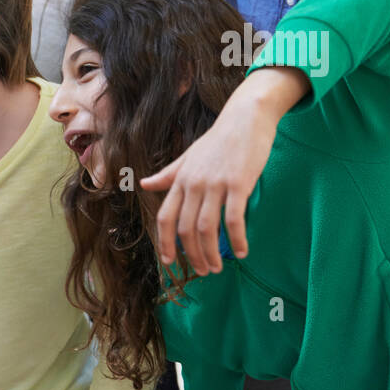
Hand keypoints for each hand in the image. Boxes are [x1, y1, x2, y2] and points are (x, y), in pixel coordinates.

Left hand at [140, 67, 308, 275]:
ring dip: (211, 253)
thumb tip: (144, 184)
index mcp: (180, 180)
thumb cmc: (218, 140)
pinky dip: (236, 239)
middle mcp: (193, 184)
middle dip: (192, 255)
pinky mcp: (238, 183)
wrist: (245, 118)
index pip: (165, 217)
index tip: (171, 262)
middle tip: (203, 271)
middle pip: (185, 228)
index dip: (164, 242)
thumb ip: (168, 174)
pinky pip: (234, 219)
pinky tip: (241, 251)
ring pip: (206, 228)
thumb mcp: (188, 157)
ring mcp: (215, 184)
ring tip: (218, 267)